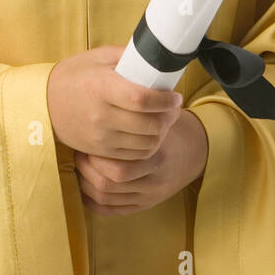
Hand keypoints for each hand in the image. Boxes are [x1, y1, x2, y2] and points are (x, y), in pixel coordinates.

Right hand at [47, 45, 183, 159]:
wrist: (43, 103)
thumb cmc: (74, 76)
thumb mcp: (98, 58)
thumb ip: (127, 57)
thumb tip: (156, 59)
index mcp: (101, 87)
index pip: (141, 99)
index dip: (165, 100)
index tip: (175, 96)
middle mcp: (100, 115)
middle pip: (149, 124)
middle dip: (170, 117)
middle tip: (174, 108)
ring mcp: (100, 136)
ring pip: (145, 144)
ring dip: (162, 133)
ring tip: (164, 121)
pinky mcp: (99, 150)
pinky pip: (134, 156)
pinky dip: (148, 147)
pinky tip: (149, 134)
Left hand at [75, 106, 208, 216]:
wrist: (195, 151)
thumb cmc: (170, 125)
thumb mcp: (162, 109)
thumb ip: (143, 94)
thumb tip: (124, 65)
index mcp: (159, 150)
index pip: (121, 162)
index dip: (96, 153)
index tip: (85, 138)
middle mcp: (156, 174)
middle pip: (112, 180)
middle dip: (88, 168)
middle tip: (79, 153)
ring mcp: (151, 192)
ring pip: (107, 195)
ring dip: (86, 182)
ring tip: (79, 166)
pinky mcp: (145, 203)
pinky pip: (112, 209)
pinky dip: (93, 201)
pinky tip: (85, 188)